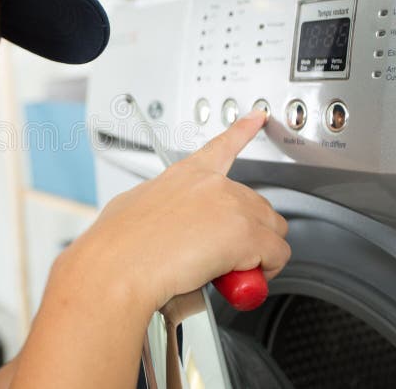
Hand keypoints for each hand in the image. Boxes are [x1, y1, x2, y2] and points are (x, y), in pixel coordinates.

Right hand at [65, 109, 290, 313]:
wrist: (119, 267)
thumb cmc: (118, 246)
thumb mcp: (135, 211)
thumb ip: (162, 210)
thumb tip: (163, 227)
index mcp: (185, 174)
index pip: (221, 146)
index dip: (244, 130)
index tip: (257, 117)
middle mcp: (212, 185)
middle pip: (256, 203)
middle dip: (249, 231)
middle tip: (224, 256)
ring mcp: (231, 207)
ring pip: (272, 230)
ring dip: (261, 252)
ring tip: (230, 270)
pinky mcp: (246, 235)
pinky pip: (277, 256)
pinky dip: (267, 271)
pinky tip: (242, 279)